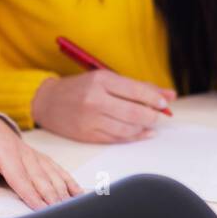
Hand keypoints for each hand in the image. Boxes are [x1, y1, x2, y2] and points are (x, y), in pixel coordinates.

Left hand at [0, 115, 82, 209]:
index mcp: (6, 153)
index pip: (20, 177)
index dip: (31, 194)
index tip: (41, 209)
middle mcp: (25, 153)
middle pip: (41, 178)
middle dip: (51, 197)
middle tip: (59, 215)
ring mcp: (36, 155)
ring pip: (53, 175)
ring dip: (62, 191)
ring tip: (70, 209)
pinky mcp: (41, 158)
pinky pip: (58, 170)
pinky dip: (69, 182)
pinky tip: (78, 194)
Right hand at [31, 71, 176, 143]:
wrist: (47, 102)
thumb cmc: (81, 87)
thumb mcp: (105, 78)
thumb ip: (138, 87)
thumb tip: (169, 95)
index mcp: (101, 80)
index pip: (136, 91)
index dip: (155, 99)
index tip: (165, 103)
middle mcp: (95, 99)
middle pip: (134, 112)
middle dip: (154, 116)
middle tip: (162, 116)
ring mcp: (91, 119)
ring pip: (127, 128)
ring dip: (145, 128)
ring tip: (151, 124)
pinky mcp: (88, 135)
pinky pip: (117, 139)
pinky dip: (133, 137)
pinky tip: (142, 133)